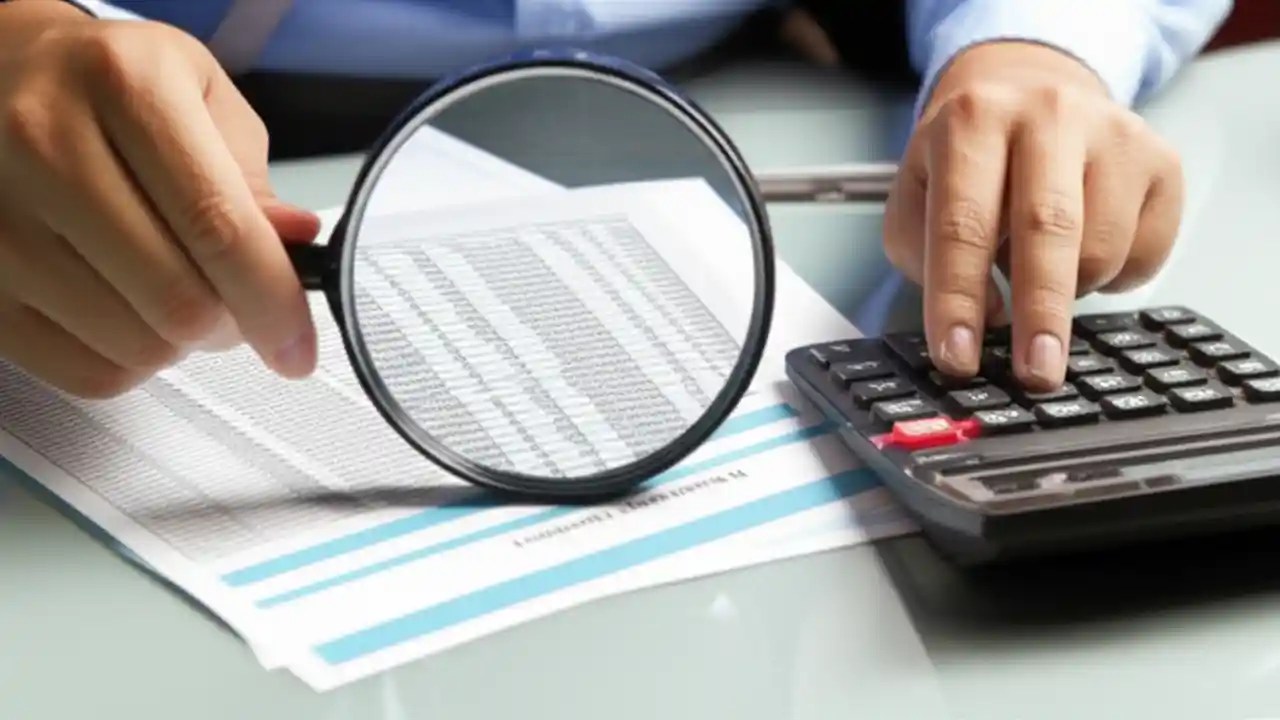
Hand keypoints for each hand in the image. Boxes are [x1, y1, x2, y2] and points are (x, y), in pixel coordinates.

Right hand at [0, 2, 320, 398]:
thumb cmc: (108, 86)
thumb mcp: (199, 96)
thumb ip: (251, 179)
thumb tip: (292, 249)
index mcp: (125, 86)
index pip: (219, 227)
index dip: (274, 301)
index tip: (298, 347)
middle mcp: (47, 144)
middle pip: (179, 302)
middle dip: (233, 326)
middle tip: (240, 308)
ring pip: (136, 347)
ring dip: (181, 344)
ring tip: (174, 292)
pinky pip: (84, 372)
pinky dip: (129, 362)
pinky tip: (128, 313)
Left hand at [883, 42, 1183, 390]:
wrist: (1032, 86)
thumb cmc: (970, 158)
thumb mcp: (918, 193)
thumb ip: (927, 257)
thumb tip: (988, 319)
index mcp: (973, 121)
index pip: (963, 224)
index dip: (958, 299)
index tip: (958, 357)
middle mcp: (1047, 115)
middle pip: (1047, 228)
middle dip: (1039, 312)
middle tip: (1035, 372)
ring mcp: (1113, 133)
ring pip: (1100, 246)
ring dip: (1069, 290)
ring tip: (1039, 275)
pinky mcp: (1160, 159)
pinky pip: (1146, 250)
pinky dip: (1114, 276)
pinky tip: (1084, 252)